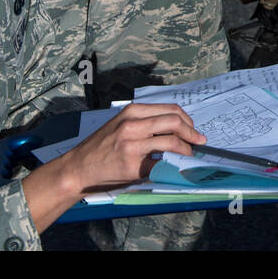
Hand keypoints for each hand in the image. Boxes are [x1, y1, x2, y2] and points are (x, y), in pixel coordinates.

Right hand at [60, 103, 204, 193]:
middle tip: (199, 141)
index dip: (187, 120)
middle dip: (192, 132)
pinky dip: (171, 164)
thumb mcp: (122, 124)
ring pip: (171, 141)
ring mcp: (132, 144)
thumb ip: (146, 123)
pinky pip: (160, 163)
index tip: (194, 129)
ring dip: (186, 149)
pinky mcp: (132, 164)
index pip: (170, 110)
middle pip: (174, 121)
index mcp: (132, 112)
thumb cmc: (102, 146)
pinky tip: (173, 166)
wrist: (78, 168)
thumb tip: (178, 129)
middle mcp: (132, 124)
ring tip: (189, 154)